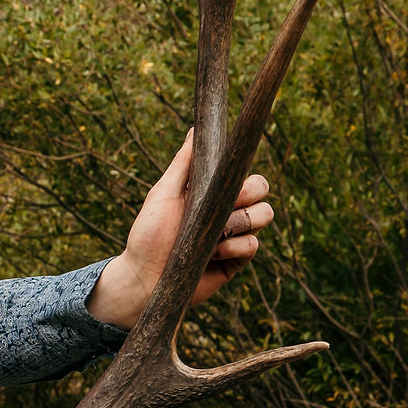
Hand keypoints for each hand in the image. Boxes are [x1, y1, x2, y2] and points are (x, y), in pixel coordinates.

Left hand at [86, 132, 272, 329]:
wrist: (143, 278)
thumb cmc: (148, 235)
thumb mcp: (162, 194)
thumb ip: (182, 164)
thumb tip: (195, 130)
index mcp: (212, 193)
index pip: (245, 174)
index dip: (244, 174)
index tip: (228, 180)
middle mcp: (227, 211)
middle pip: (263, 190)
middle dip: (248, 194)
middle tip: (221, 207)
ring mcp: (233, 236)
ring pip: (264, 215)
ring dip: (240, 221)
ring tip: (213, 234)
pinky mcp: (236, 260)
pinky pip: (253, 245)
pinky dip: (235, 247)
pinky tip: (213, 254)